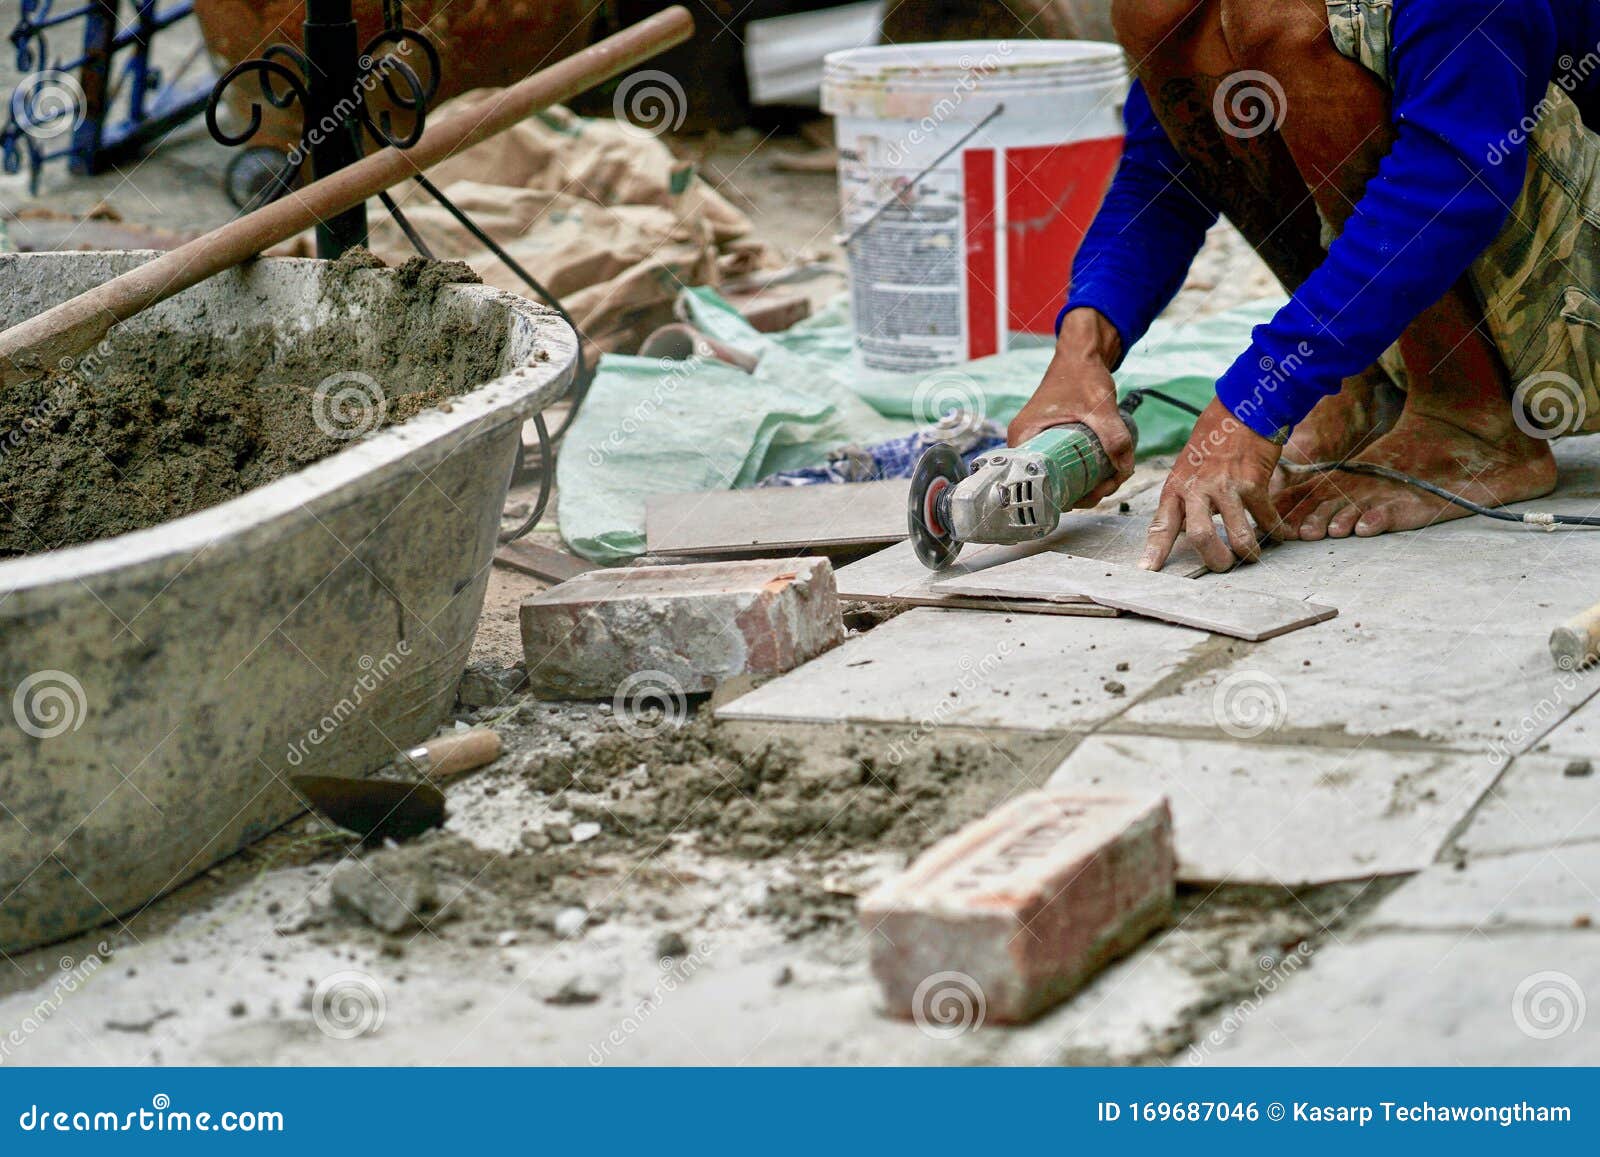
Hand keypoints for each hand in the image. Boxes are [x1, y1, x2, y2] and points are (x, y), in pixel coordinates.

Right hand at [1008, 308, 1133, 509]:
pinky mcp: (1051, 442)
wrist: (1081, 353)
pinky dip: (1085, 471)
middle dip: (1083, 490)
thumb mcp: (1099, 408)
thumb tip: (1124, 468)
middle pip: (1051, 484)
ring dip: (1087, 482)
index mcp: (1023, 438)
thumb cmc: (1080, 374)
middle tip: (1110, 483)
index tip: (1093, 491)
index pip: (1036, 483)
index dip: (1065, 494)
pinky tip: (1105, 469)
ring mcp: (1037, 443)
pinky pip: (1065, 465)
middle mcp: (1024, 444)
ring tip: (1113, 475)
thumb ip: (1114, 437)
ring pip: (1060, 476)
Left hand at [1141, 399, 1282, 571]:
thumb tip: (1187, 529)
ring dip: (1248, 552)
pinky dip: (1274, 530)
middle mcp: (1197, 489)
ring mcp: (1226, 487)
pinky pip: (1264, 518)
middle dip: (1215, 561)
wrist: (1241, 408)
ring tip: (1252, 556)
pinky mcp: (1253, 483)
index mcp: (1176, 487)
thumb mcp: (1188, 467)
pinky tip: (1278, 533)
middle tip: (1224, 567)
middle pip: (1201, 538)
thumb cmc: (1213, 439)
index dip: (1155, 550)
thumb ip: (1187, 497)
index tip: (1148, 570)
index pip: (1161, 524)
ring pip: (1237, 535)